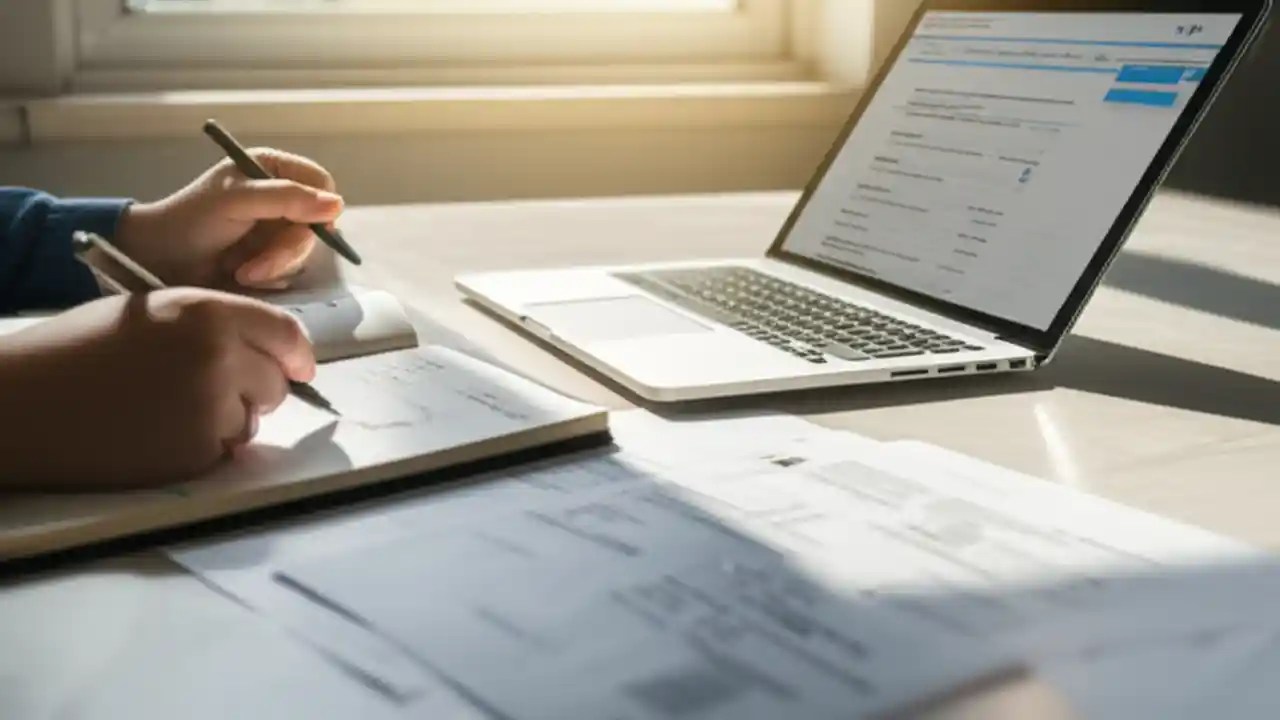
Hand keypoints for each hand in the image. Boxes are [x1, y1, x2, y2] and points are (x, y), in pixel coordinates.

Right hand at [0, 289, 315, 488]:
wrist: (23, 402)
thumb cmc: (77, 351)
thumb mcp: (151, 312)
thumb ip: (212, 325)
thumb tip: (265, 351)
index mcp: (208, 312)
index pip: (285, 333)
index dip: (297, 354)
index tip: (300, 367)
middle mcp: (219, 356)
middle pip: (275, 383)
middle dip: (253, 390)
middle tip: (205, 391)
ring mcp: (210, 406)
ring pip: (250, 420)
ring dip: (225, 420)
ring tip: (163, 409)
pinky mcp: (195, 452)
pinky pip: (222, 452)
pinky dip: (200, 448)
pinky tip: (153, 433)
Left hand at [114, 149, 343, 290]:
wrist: (158, 259)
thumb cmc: (192, 219)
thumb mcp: (238, 200)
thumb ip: (287, 199)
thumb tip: (337, 206)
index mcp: (273, 169)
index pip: (321, 184)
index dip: (319, 208)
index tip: (304, 227)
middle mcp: (281, 196)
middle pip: (317, 223)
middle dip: (288, 248)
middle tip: (258, 263)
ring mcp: (276, 229)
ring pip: (305, 250)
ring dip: (275, 265)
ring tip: (243, 271)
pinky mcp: (271, 257)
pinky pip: (292, 268)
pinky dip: (270, 276)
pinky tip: (243, 274)